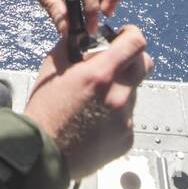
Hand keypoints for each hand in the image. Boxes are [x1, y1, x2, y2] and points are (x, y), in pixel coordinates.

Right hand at [24, 26, 153, 179]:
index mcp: (100, 75)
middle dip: (131, 59)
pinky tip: (96, 122)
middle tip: (113, 65)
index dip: (131, 35)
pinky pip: (128, 117)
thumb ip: (73, 47)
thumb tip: (85, 36)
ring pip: (133, 92)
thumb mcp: (53, 68)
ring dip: (119, 90)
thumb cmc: (44, 111)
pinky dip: (116, 115)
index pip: (136, 43)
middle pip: (145, 65)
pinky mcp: (127, 138)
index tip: (124, 36)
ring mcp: (125, 120)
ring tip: (94, 102)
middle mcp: (118, 96)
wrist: (42, 154)